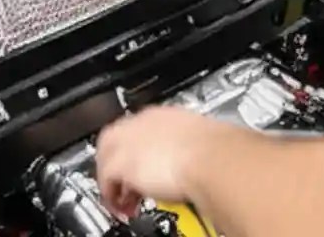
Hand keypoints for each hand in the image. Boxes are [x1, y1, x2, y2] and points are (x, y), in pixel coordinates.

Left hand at [94, 107, 235, 217]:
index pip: (140, 129)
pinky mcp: (122, 163)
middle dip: (117, 163)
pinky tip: (122, 207)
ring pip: (106, 157)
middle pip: (115, 140)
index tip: (141, 166)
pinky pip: (105, 179)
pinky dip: (111, 195)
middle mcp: (144, 124)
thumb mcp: (203, 144)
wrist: (213, 158)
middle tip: (125, 184)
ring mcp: (130, 141)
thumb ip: (192, 150)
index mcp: (165, 116)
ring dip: (113, 180)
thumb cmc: (218, 152)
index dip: (137, 150)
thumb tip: (199, 163)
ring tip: (123, 200)